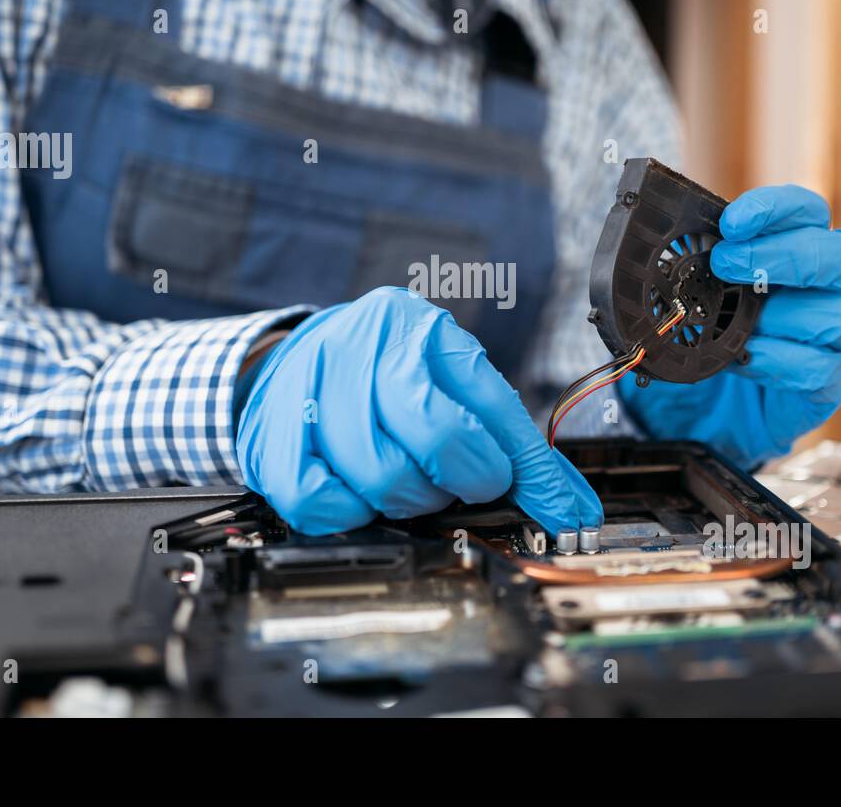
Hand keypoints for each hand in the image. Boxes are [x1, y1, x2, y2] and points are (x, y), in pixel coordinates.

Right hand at [236, 287, 603, 534]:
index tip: (555, 512)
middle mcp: (360, 346)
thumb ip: (515, 447)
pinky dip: (349, 513)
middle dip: (461, 481)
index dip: (522, 468)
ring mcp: (308, 388)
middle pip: (433, 438)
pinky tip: (357, 493)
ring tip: (407, 482)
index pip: (486, 404)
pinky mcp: (269, 434)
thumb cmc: (389, 379)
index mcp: (418, 327)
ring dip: (408, 500)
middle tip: (458, 483)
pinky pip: (317, 500)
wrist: (298, 360)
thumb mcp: (457, 389)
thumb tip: (570, 511)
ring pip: (379, 476)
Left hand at [619, 184, 840, 469]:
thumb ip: (700, 262)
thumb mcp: (704, 289)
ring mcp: (837, 335)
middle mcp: (832, 288)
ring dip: (779, 316)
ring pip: (836, 316)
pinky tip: (744, 358)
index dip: (776, 210)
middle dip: (784, 255)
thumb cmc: (719, 329)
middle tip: (726, 263)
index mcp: (804, 249)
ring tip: (735, 322)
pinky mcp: (829, 380)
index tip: (731, 222)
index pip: (809, 212)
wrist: (724, 400)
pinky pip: (820, 368)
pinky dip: (776, 361)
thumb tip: (657, 237)